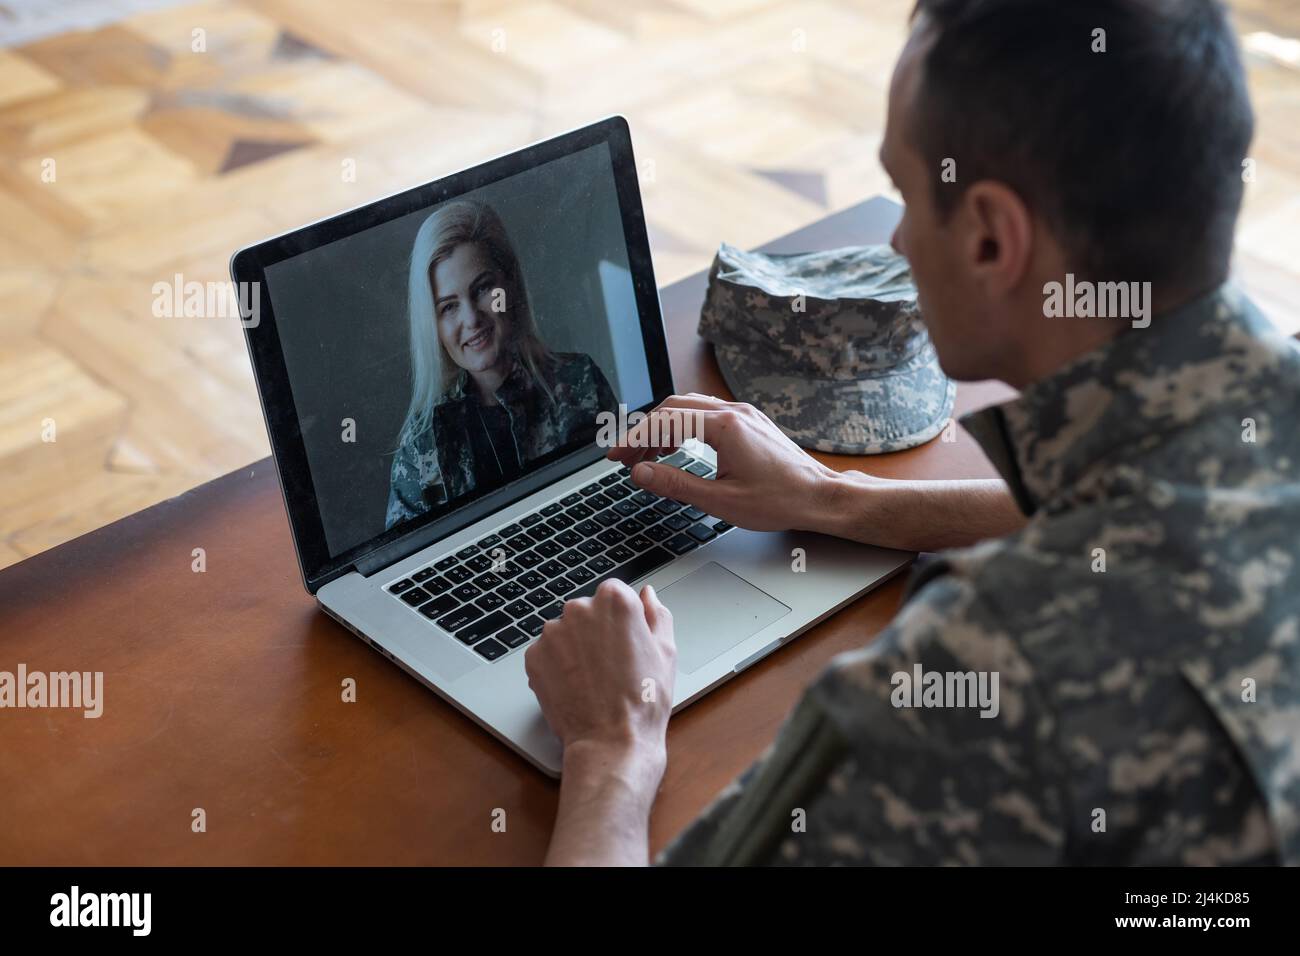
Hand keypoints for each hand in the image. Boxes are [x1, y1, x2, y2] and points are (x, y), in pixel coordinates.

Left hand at [524, 580, 674, 760]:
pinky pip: (546, 654)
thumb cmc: (643, 700)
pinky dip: (556, 667)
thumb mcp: (665, 651)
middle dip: (595, 632)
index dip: (622, 620)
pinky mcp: (534, 656)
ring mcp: (552, 632)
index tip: (626, 643)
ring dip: (574, 648)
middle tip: (611, 666)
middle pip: (586, 611)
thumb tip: (648, 594)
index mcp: (614, 600)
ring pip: (564, 632)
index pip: (613, 594)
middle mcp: (579, 608)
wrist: (610, 740)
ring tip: (592, 679)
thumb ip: (656, 614)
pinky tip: (575, 686)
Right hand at [605, 393, 838, 532]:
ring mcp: (743, 414)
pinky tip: (676, 447)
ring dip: (663, 427)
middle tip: (626, 457)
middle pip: (673, 408)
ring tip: (647, 456)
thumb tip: (641, 473)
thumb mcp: (720, 501)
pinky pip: (706, 413)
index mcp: (725, 427)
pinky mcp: (749, 422)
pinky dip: (683, 426)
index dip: (634, 438)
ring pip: (689, 407)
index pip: (665, 421)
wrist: (819, 496)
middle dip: (644, 431)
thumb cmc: (779, 501)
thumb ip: (675, 484)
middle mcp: (734, 412)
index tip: (615, 455)